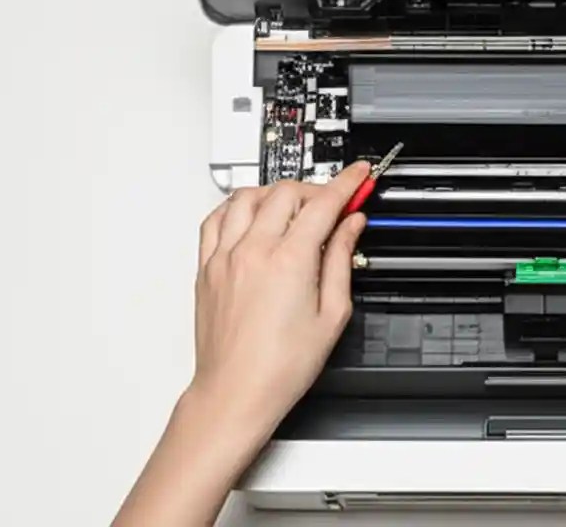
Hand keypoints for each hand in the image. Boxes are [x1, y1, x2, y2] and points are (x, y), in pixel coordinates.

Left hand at [114, 162, 371, 526]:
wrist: (236, 392)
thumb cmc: (280, 367)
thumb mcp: (331, 314)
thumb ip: (341, 260)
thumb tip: (350, 227)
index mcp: (290, 261)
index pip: (324, 203)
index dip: (347, 183)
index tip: (359, 175)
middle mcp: (253, 251)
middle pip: (286, 192)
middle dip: (316, 189)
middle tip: (334, 201)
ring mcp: (224, 257)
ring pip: (248, 197)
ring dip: (276, 193)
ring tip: (294, 206)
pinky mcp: (206, 268)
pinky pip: (216, 219)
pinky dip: (237, 208)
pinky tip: (251, 216)